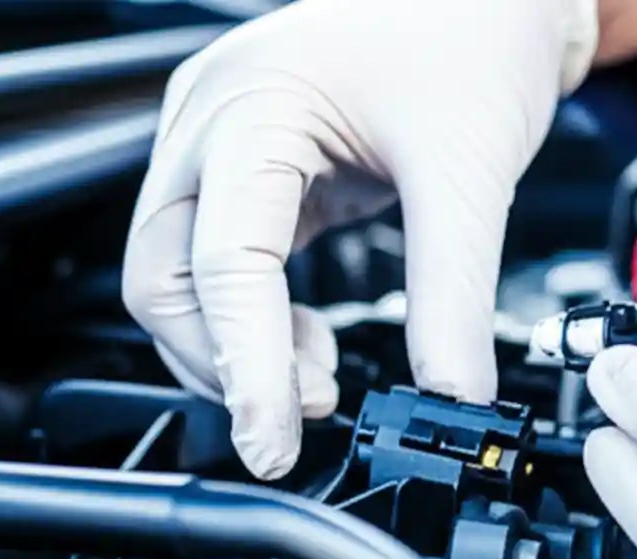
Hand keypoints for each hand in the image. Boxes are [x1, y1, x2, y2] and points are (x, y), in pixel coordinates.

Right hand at [121, 0, 598, 478]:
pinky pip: (218, 259)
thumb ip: (454, 295)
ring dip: (236, 344)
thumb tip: (450, 395)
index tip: (275, 441)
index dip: (245, 365)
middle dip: (225, 360)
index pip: (223, 262)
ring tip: (318, 377)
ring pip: (180, 275)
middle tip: (302, 415)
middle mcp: (212, 121)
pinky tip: (306, 337)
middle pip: (165, 276)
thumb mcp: (469, 171)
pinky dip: (254, 315)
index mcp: (253, 106)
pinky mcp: (250, 167)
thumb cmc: (471, 34)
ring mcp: (221, 142)